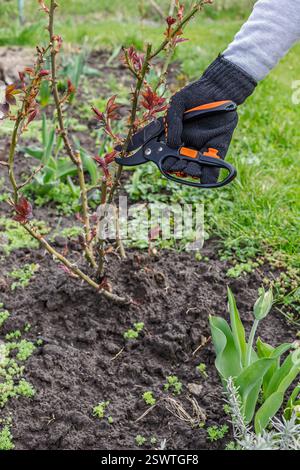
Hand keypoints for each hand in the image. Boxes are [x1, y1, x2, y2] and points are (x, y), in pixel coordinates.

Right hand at [164, 56, 255, 183]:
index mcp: (175, 137)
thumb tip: (172, 144)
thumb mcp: (177, 105)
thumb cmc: (195, 94)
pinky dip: (209, 175)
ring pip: (195, 167)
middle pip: (180, 164)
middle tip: (179, 165)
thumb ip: (172, 123)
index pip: (166, 154)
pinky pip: (212, 165)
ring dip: (192, 171)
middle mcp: (187, 145)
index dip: (163, 161)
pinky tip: (206, 180)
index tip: (160, 161)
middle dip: (178, 167)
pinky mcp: (217, 148)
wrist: (219, 88)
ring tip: (191, 170)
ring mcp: (202, 148)